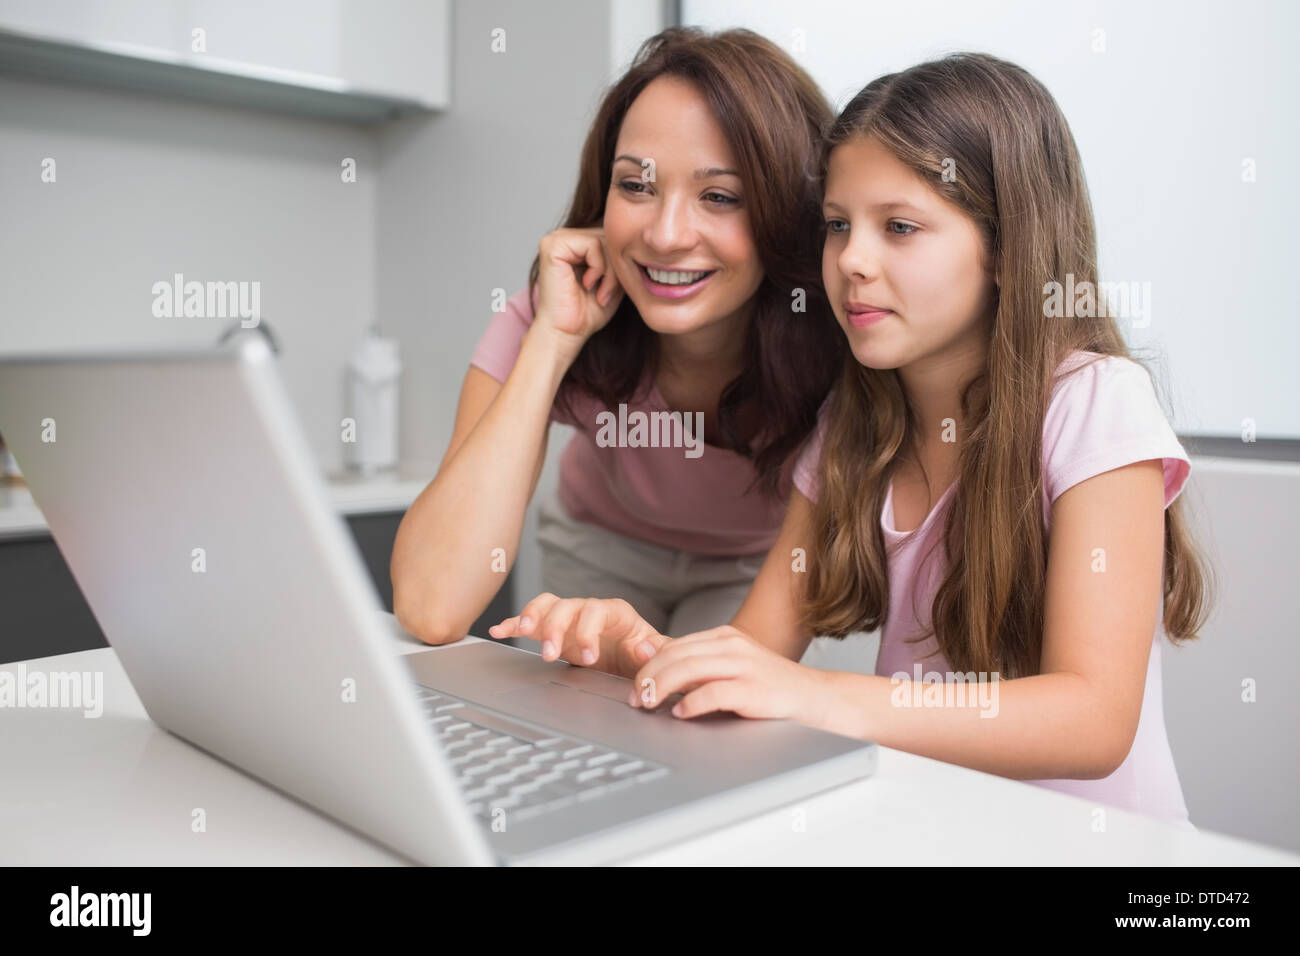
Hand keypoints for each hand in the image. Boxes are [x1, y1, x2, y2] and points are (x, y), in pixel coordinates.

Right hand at [487, 592, 668, 678]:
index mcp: (615, 612)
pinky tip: (499, 630)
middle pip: (566, 606)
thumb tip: (644, 647)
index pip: (596, 611)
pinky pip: (530, 620)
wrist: (632, 657)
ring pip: (546, 606)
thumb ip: (655, 650)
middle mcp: (588, 609)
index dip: (588, 632)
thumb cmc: (643, 651)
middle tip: (550, 655)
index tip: (588, 657)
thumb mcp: (655, 651)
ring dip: (532, 617)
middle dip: (555, 628)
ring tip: (522, 633)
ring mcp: (568, 617)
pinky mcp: (553, 629)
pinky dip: (513, 623)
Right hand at [532, 227, 625, 356]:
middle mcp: (564, 238)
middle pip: (608, 236)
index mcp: (575, 244)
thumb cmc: (587, 313)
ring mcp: (556, 239)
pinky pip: (593, 244)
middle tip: (607, 293)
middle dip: (615, 268)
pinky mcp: (553, 245)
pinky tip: (589, 285)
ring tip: (601, 292)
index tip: (612, 291)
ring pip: (604, 240)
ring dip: (610, 271)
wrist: (565, 333)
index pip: (610, 238)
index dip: (619, 264)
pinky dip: (599, 268)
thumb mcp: (613, 282)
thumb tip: (640, 243)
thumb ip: (621, 261)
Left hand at [627, 625, 825, 721]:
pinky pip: (713, 693)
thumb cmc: (769, 686)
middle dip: (649, 677)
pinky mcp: (753, 690)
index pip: (675, 645)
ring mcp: (744, 666)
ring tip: (649, 703)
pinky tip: (680, 713)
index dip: (649, 664)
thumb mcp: (731, 666)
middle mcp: (733, 646)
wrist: (813, 697)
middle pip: (676, 655)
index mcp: (724, 637)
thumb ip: (698, 663)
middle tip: (636, 697)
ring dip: (662, 688)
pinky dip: (691, 703)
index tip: (635, 684)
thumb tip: (653, 660)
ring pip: (689, 669)